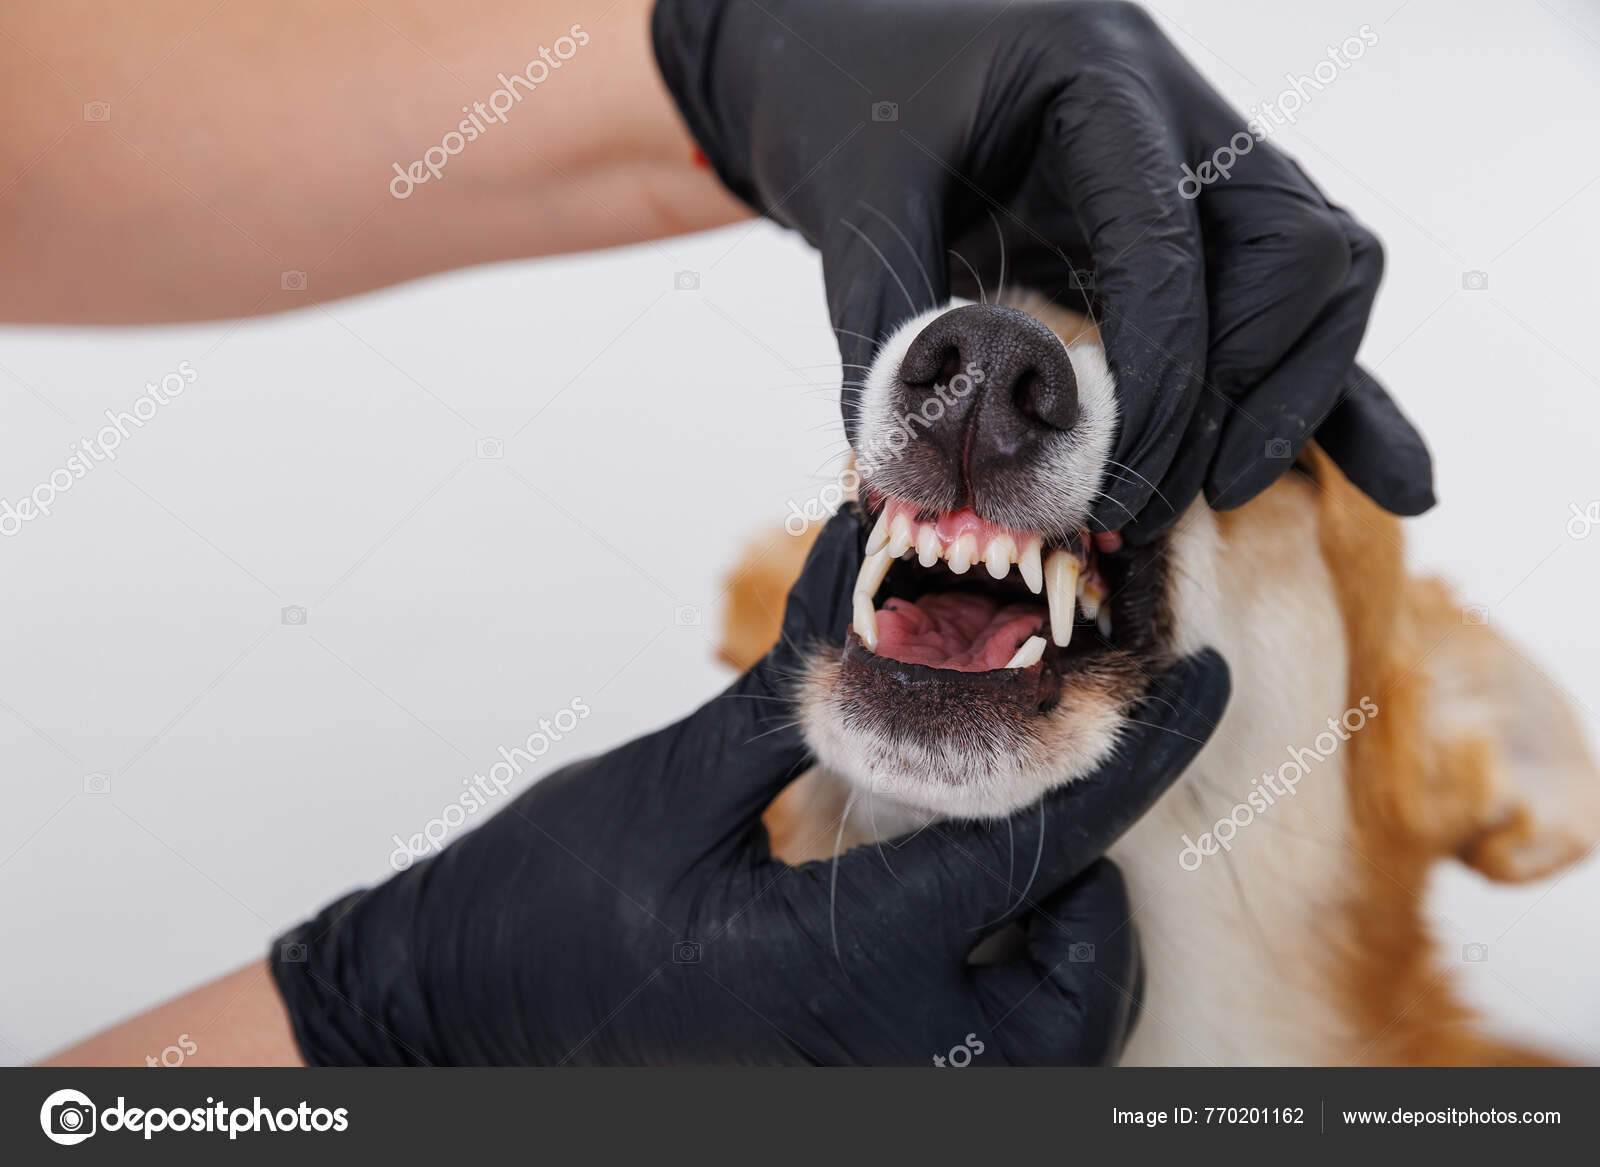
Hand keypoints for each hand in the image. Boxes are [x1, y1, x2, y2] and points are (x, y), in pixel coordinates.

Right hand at [270, 509, 1230, 1064]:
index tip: (1197, 686)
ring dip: (1049, 942)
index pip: (1034, 852)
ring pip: (1041, 1043)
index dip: (1133, 757)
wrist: (438, 1020)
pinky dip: (995, 981)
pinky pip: (972, 1055)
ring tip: (986, 853)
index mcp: (831, 966)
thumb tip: (871, 560)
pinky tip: (933, 907)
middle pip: (1075, 992)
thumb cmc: (532, 904)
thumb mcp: (666, 781)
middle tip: (1041, 793)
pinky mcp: (835, 1094)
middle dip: (1091, 890)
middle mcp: (869, 1057)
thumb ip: (796, 685)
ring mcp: (854, 1092)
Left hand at [652, 0, 1433, 539]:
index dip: (1162, 378)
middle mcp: (1179, 111)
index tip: (1114, 486)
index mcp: (1098, 77)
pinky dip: (1337, 391)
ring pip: (1321, 275)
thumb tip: (914, 481)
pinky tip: (1396, 480)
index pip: (1174, 236)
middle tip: (1146, 501)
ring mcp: (1206, 160)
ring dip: (1291, 395)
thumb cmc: (846, 105)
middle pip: (1294, 250)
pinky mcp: (1201, 221)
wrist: (843, 56)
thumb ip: (885, 329)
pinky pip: (1298, 306)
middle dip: (1236, 394)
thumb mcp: (855, 201)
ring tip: (1223, 493)